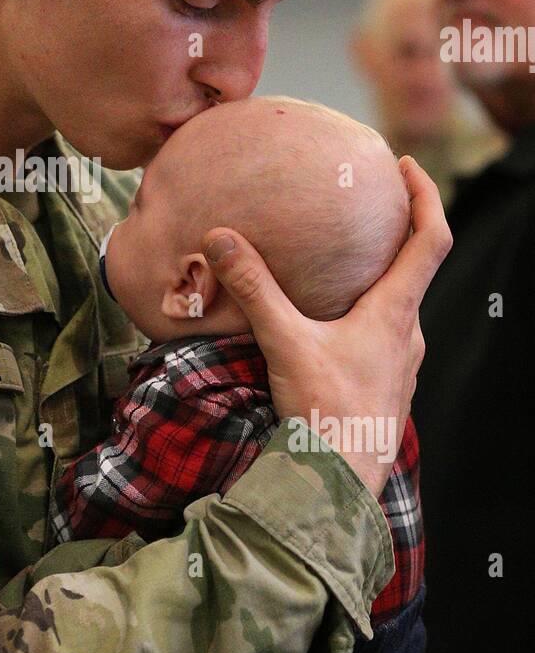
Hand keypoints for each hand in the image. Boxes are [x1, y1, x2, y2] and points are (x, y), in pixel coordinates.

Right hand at [200, 157, 450, 497]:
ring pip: (401, 306)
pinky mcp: (388, 388)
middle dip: (399, 231)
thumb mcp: (283, 342)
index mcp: (395, 312)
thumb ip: (254, 288)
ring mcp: (403, 364)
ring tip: (348, 261)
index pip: (432, 239)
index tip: (405, 166)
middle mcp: (409, 334)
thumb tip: (221, 237)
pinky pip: (387, 336)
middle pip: (418, 268)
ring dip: (384, 277)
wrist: (341, 486)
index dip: (426, 195)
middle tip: (370, 205)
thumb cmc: (324, 413)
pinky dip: (370, 312)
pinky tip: (335, 324)